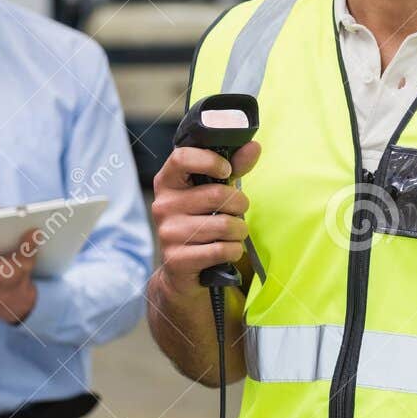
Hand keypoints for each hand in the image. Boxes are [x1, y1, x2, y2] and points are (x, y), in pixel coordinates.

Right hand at [147, 141, 258, 305]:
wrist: (180, 271)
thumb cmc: (199, 222)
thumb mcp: (212, 191)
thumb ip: (232, 168)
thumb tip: (254, 146)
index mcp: (167, 182)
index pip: (182, 157)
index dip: (211, 160)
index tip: (226, 171)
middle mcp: (163, 205)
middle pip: (217, 194)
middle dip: (239, 204)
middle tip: (237, 211)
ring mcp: (168, 233)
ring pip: (224, 224)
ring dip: (239, 230)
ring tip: (233, 233)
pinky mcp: (178, 259)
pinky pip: (222, 249)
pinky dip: (233, 250)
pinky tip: (226, 250)